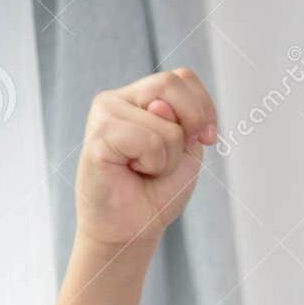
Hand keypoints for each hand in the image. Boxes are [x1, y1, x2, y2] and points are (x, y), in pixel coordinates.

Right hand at [74, 68, 217, 250]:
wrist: (132, 227)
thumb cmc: (158, 189)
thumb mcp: (186, 149)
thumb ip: (185, 119)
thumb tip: (160, 104)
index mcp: (139, 97)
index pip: (182, 77)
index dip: (204, 109)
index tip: (205, 139)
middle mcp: (117, 98)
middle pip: (170, 85)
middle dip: (189, 127)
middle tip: (169, 158)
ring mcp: (104, 114)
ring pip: (166, 125)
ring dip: (168, 159)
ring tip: (144, 169)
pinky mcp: (98, 137)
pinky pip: (149, 142)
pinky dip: (154, 165)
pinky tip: (131, 172)